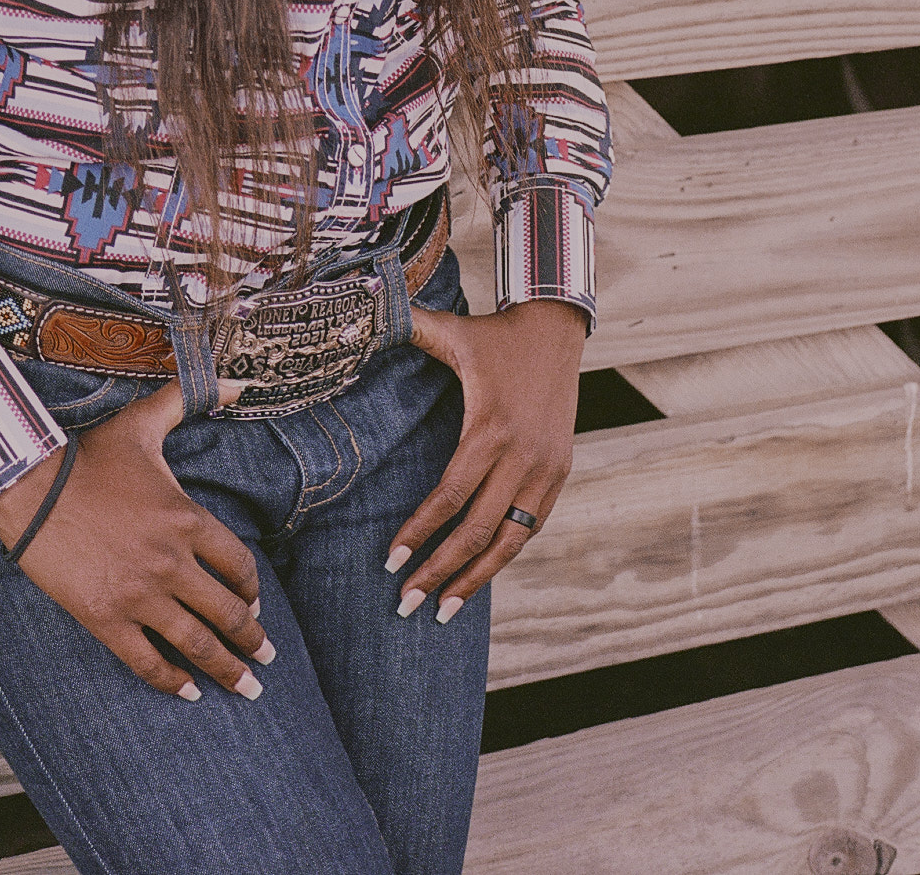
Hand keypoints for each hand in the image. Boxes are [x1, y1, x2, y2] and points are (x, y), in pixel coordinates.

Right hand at [0, 379, 274, 701]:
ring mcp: (140, 595)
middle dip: (252, 642)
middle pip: (226, 612)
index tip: (258, 605)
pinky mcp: (106, 618)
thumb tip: (240, 380)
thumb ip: (189, 400)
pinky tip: (187, 692)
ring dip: (226, 669)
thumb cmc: (89, 454)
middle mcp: (171, 562)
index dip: (253, 591)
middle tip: (267, 662)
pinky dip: (170, 681)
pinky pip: (147, 660)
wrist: (29, 486)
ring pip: (195, 643)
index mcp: (187, 519)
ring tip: (246, 689)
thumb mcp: (143, 422)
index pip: (239, 566)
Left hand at [384, 299, 586, 620]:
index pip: (449, 496)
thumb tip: (359, 309)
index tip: (391, 562)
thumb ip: (407, 327)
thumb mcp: (451, 331)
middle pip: (477, 530)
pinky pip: (530, 525)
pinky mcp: (560, 472)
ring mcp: (546, 468)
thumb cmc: (494, 333)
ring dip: (476, 579)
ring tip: (443, 610)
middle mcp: (521, 455)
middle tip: (405, 603)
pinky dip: (505, 553)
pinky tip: (480, 575)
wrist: (558, 328)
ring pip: (509, 540)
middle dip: (440, 572)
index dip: (420, 533)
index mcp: (489, 427)